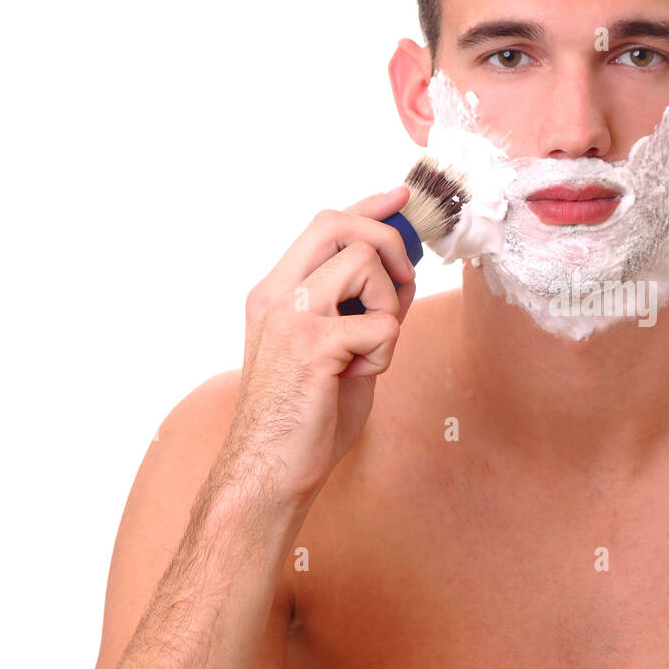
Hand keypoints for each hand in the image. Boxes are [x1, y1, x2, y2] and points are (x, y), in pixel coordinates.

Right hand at [224, 188, 416, 506]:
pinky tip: (359, 376)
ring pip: (364, 264)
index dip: (367, 206)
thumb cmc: (304, 418)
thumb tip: (398, 275)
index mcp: (275, 293)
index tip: (400, 198)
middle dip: (387, 243)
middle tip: (398, 290)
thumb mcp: (331, 349)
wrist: (269, 471)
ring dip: (386, 305)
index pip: (322, 225)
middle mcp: (276, 295)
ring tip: (369, 349)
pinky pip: (380, 324)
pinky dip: (385, 352)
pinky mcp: (311, 344)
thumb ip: (352, 309)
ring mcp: (290, 316)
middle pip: (338, 224)